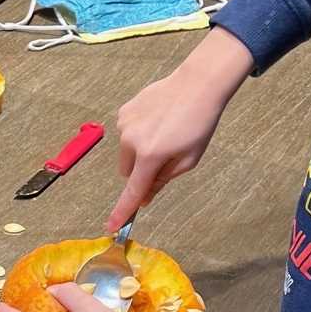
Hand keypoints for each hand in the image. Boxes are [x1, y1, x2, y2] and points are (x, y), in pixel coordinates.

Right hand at [106, 25, 251, 229]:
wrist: (198, 84)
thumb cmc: (199, 124)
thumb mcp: (189, 159)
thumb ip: (163, 180)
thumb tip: (145, 197)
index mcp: (150, 156)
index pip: (132, 191)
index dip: (122, 211)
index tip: (111, 228)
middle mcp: (131, 141)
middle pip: (127, 171)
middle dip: (141, 170)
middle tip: (164, 155)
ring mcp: (124, 124)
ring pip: (126, 151)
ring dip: (140, 150)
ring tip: (164, 131)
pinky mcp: (124, 111)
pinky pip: (127, 132)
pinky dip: (138, 132)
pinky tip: (157, 118)